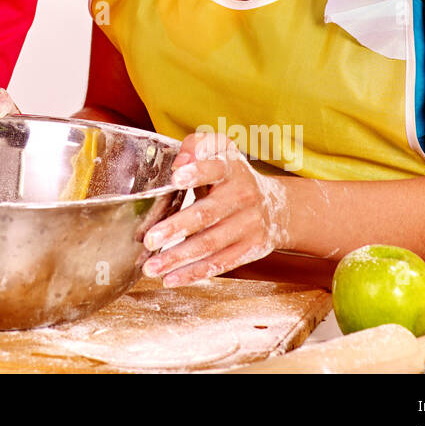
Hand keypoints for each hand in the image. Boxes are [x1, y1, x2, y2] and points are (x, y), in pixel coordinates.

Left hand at [141, 130, 290, 286]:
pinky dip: (194, 273)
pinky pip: (220, 263)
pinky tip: (171, 278)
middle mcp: (242, 196)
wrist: (275, 207)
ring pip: (210, 244)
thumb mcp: (219, 152)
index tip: (175, 178)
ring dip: (178, 257)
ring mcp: (248, 224)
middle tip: (149, 238)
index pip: (215, 167)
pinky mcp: (250, 249)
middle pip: (207, 213)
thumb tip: (180, 161)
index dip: (197, 172)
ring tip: (151, 266)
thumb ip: (197, 146)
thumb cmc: (230, 177)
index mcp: (231, 168)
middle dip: (177, 227)